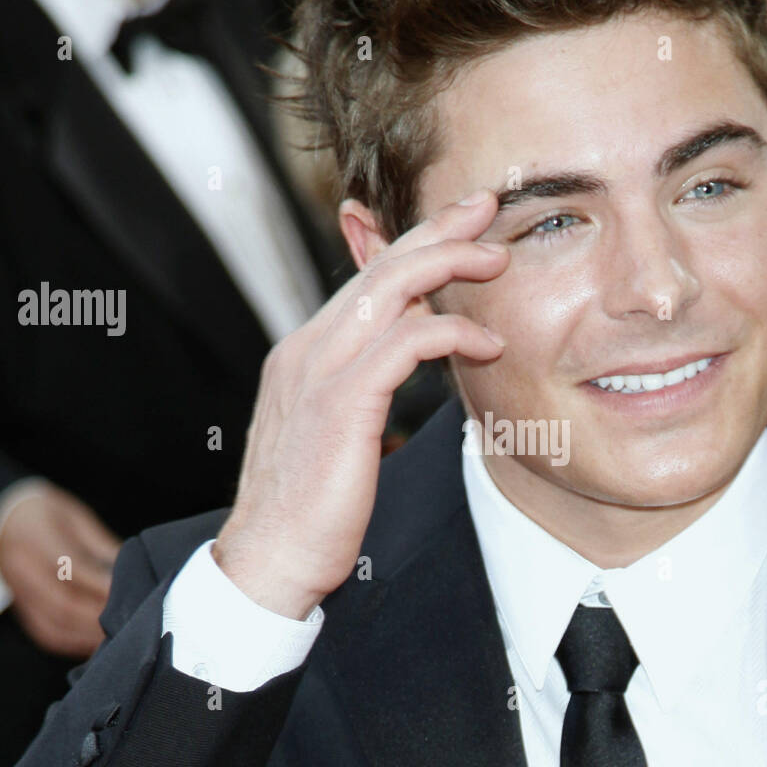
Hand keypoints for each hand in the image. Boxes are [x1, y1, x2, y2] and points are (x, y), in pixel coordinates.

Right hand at [0, 485, 121, 656]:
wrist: (2, 522)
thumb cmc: (48, 517)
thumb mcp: (76, 519)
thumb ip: (102, 546)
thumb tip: (135, 569)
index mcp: (36, 538)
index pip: (70, 567)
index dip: (101, 584)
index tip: (128, 590)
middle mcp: (23, 570)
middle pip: (63, 603)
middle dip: (99, 615)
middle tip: (131, 618)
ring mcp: (20, 594)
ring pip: (55, 625)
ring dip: (89, 635)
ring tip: (120, 634)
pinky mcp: (23, 611)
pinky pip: (47, 635)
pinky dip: (75, 643)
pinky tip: (97, 643)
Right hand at [213, 189, 507, 616]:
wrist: (269, 561)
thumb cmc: (310, 509)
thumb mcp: (339, 432)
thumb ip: (367, 385)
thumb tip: (409, 355)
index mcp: (305, 353)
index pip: (365, 280)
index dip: (414, 244)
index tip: (460, 223)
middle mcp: (307, 349)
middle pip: (379, 268)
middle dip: (437, 229)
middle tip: (485, 205)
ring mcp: (319, 372)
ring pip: (390, 289)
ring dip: (449, 264)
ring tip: (497, 259)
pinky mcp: (340, 404)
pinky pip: (404, 344)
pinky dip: (451, 333)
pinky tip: (487, 341)